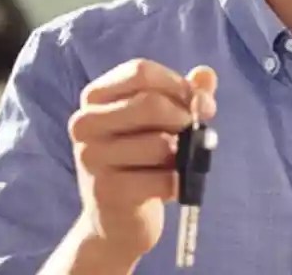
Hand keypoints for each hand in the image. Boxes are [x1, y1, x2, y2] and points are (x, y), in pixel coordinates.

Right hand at [65, 59, 217, 266]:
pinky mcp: (105, 191)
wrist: (118, 220)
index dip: (178, 84)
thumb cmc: (143, 161)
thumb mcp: (164, 122)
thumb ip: (186, 94)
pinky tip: (171, 187)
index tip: (198, 103)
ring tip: (174, 165)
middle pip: (150, 103)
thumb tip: (206, 75)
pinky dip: (179, 183)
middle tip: (196, 135)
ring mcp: (91, 158)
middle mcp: (84, 123)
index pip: (141, 72)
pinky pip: (161, 179)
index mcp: (95, 97)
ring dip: (182, 156)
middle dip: (185, 119)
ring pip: (159, 144)